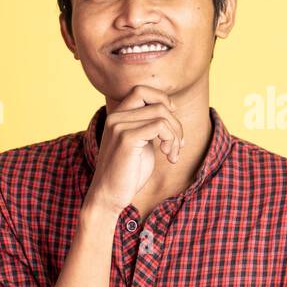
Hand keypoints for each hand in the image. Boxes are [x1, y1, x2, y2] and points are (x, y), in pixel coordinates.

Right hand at [82, 85, 184, 216]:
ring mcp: (119, 126)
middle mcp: (116, 117)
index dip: (162, 99)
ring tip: (172, 154)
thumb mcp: (140, 143)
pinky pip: (160, 126)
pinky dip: (171, 141)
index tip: (172, 120)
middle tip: (178, 144)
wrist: (109, 197)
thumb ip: (148, 125)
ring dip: (176, 136)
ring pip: (162, 114)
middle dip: (175, 122)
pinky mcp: (126, 138)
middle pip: (157, 101)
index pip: (141, 90)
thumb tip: (171, 108)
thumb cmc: (127, 173)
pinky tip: (169, 156)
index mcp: (117, 116)